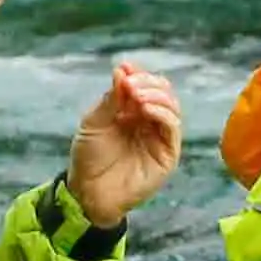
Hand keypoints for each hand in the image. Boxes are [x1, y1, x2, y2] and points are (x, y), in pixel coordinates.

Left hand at [64, 60, 184, 230]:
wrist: (88, 192)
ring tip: (137, 95)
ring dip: (156, 95)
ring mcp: (160, 138)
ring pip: (172, 107)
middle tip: (131, 83)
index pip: (145, 85)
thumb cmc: (88, 158)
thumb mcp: (94, 123)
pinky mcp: (167, 155)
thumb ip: (111, 99)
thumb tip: (122, 70)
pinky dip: (162, 113)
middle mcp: (149, 122)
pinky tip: (145, 108)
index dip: (137, 74)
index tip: (125, 67)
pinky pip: (172, 128)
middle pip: (162, 92)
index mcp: (132, 112)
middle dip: (148, 82)